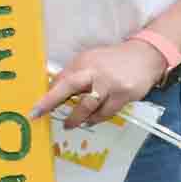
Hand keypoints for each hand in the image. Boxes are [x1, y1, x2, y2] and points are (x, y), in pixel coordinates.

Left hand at [31, 41, 166, 127]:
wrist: (145, 56)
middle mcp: (94, 71)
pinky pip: (105, 113)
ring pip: (87, 106)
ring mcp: (109, 84)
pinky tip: (90, 121)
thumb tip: (54, 91)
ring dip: (76, 118)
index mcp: (83, 61)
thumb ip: (75, 75)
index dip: (47, 95)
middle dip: (52, 102)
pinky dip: (95, 119)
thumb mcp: (91, 61)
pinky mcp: (123, 95)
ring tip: (70, 125)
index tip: (35, 108)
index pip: (61, 78)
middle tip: (40, 115)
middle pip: (69, 87)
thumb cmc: (113, 61)